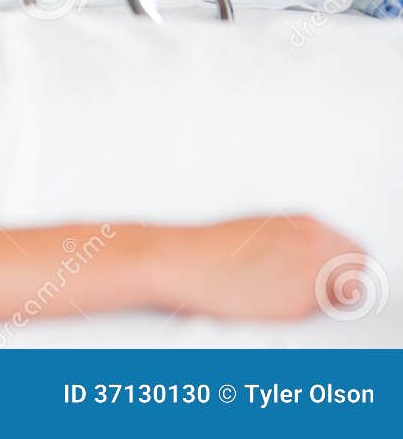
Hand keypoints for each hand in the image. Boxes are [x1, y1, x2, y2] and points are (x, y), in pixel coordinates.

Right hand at [148, 215, 365, 320]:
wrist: (182, 262)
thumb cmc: (209, 249)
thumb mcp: (260, 230)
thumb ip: (296, 242)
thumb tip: (314, 259)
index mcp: (307, 223)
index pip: (354, 250)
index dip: (341, 265)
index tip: (326, 275)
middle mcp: (315, 245)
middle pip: (356, 270)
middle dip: (338, 280)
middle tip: (310, 288)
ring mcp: (309, 274)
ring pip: (344, 294)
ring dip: (323, 297)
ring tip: (283, 295)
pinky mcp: (298, 303)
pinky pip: (318, 314)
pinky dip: (301, 313)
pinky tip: (272, 304)